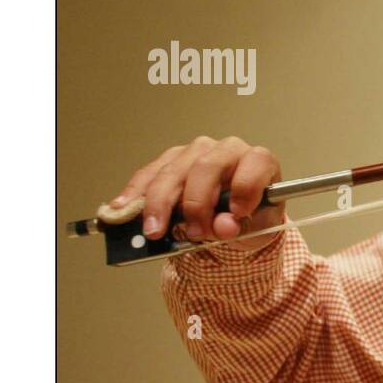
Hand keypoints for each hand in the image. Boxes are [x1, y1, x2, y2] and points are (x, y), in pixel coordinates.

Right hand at [110, 136, 286, 250]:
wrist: (237, 216)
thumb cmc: (251, 217)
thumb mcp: (257, 229)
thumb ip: (244, 229)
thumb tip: (222, 227)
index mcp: (257, 161)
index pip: (255, 162)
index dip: (245, 186)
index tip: (237, 213)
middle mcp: (227, 150)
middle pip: (205, 167)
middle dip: (196, 203)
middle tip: (194, 233)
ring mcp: (196, 152)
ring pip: (173, 171)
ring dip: (160, 203)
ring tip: (154, 231)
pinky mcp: (171, 161)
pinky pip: (150, 174)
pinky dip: (137, 193)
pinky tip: (124, 208)